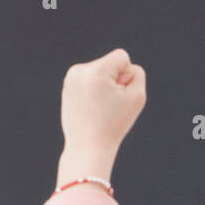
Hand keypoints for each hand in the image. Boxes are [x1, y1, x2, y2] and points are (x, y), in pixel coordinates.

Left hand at [56, 48, 145, 184]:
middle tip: (109, 106)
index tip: (119, 96)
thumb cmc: (115, 123)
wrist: (88, 146)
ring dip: (105, 86)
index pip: (122, 57)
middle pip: (110, 63)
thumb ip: (137, 74)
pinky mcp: (68, 87)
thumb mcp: (137, 97)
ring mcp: (71, 78)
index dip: (127, 76)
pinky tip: (92, 108)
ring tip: (100, 108)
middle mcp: (79, 70)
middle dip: (115, 81)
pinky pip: (91, 80)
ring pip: (101, 71)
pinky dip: (95, 92)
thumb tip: (123, 68)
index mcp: (96, 71)